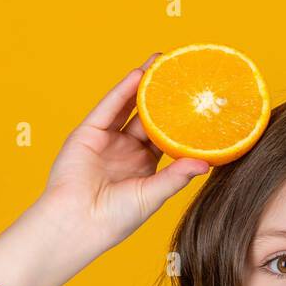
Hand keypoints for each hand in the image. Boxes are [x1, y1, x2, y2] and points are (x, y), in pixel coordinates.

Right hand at [43, 52, 210, 253]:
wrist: (78, 223)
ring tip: (161, 62)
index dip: (179, 119)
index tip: (197, 102)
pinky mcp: (87, 133)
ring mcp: (106, 141)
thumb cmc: (115, 219)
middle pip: (148, 116)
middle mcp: (125, 151)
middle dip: (162, 95)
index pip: (165, 136)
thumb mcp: (153, 194)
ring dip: (143, 84)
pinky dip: (122, 92)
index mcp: (143, 167)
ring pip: (128, 106)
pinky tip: (137, 76)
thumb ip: (177, 176)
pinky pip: (108, 108)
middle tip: (180, 72)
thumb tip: (207, 163)